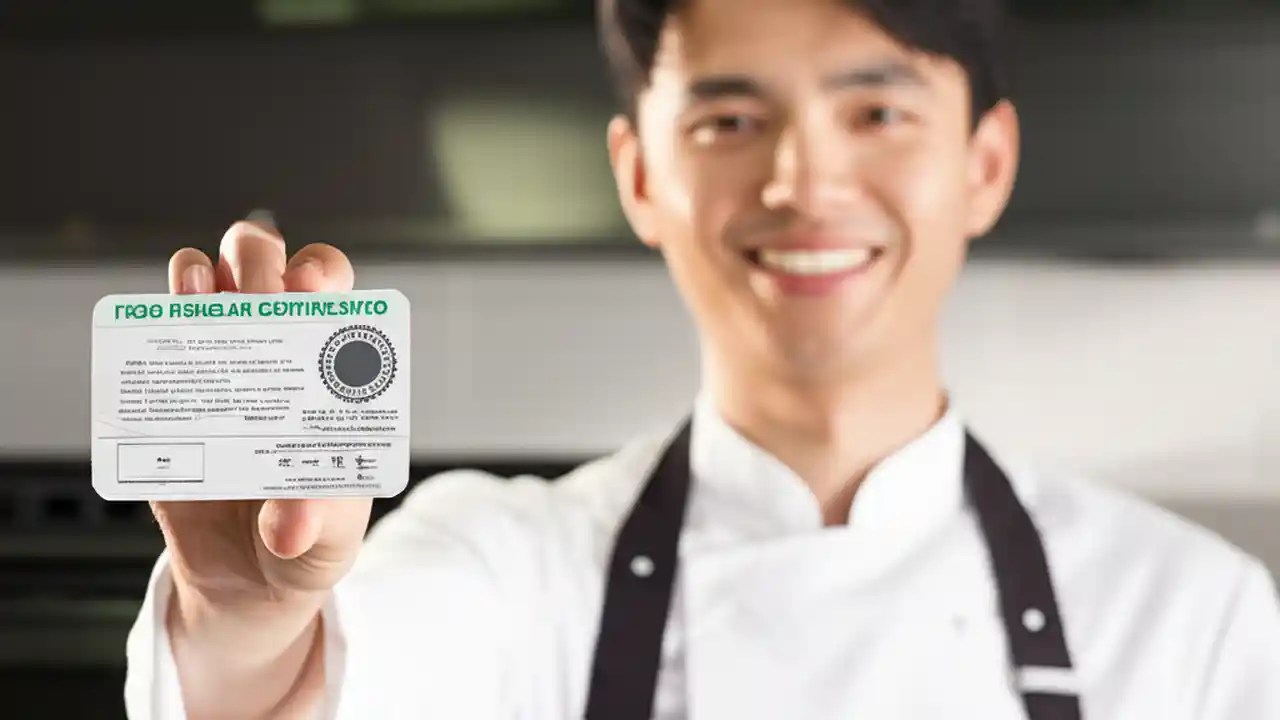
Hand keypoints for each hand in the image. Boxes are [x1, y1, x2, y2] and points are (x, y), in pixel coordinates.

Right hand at [153, 219, 372, 607]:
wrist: (247, 581)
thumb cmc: (309, 541)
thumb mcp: (329, 537)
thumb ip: (315, 523)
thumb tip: (288, 523)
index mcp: (334, 377)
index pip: (338, 300)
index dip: (325, 276)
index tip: (309, 289)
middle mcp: (280, 357)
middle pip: (272, 271)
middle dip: (260, 262)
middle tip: (255, 295)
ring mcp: (224, 368)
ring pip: (213, 283)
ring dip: (204, 271)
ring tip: (201, 293)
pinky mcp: (174, 396)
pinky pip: (159, 338)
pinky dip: (155, 318)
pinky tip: (161, 324)